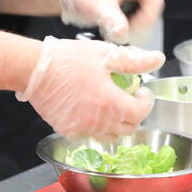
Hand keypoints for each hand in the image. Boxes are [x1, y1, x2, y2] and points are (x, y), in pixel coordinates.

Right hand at [16, 36, 163, 139]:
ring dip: (115, 124)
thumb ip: (134, 61)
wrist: (34, 69)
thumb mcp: (105, 55)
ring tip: (109, 105)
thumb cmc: (67, 60)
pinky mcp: (67, 131)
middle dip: (133, 114)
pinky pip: (88, 135)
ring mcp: (82, 129)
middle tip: (127, 98)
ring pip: (109, 136)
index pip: (141, 113)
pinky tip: (88, 110)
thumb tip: (157, 59)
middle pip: (128, 129)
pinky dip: (94, 127)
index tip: (141, 91)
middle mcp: (99, 122)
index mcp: (112, 104)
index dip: (146, 101)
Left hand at [56, 0, 164, 43]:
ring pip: (142, 15)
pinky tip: (112, 31)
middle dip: (140, 24)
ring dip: (133, 27)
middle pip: (150, 9)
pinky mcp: (122, 5)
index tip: (133, 29)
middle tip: (125, 34)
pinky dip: (125, 27)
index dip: (148, 18)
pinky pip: (133, 18)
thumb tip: (123, 34)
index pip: (154, 0)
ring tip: (116, 33)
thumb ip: (111, 21)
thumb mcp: (97, 7)